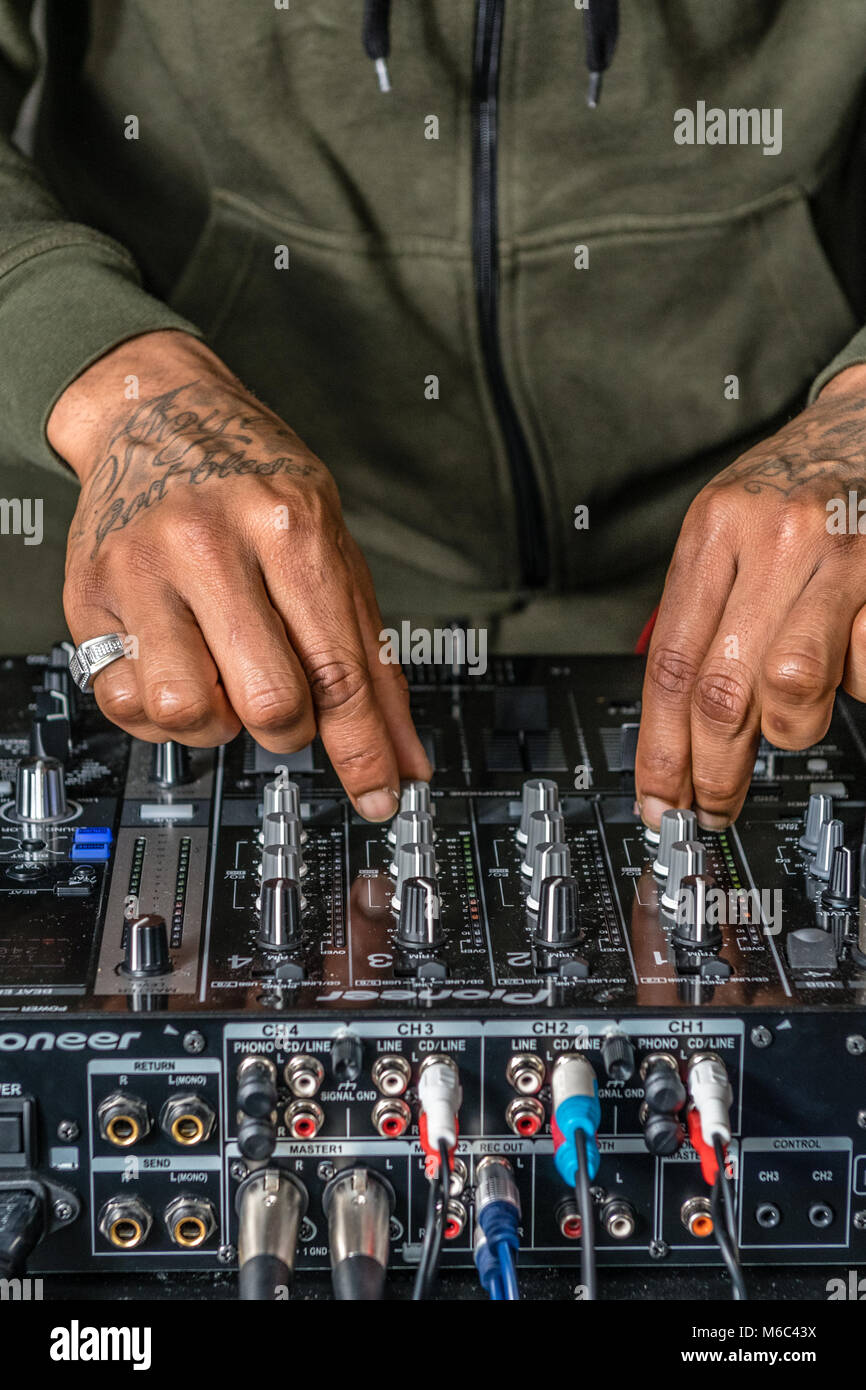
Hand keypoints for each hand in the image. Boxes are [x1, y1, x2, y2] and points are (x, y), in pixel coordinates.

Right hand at [49, 330, 430, 819]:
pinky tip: (177, 674)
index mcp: (288, 525)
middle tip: (287, 703)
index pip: (340, 669)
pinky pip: (124, 702)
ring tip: (223, 681)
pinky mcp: (89, 595)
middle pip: (270, 700)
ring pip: (188, 711)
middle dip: (292, 729)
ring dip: (220, 723)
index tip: (381, 797)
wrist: (154, 411)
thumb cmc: (251, 481)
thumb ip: (370, 656)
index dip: (365, 750)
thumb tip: (404, 755)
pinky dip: (159, 714)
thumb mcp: (332, 546)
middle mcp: (210, 545)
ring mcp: (143, 569)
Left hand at [635, 363, 865, 829]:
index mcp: (715, 530)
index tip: (658, 798)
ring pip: (793, 687)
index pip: (671, 663)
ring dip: (792, 726)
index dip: (660, 748)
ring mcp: (839, 555)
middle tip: (711, 806)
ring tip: (795, 716)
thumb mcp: (729, 524)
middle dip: (712, 769)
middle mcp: (773, 539)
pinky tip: (851, 655)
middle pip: (721, 689)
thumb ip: (703, 606)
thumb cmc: (800, 482)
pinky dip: (856, 681)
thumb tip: (674, 716)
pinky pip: (865, 668)